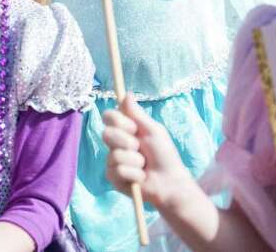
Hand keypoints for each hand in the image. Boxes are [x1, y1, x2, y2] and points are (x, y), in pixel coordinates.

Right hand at [103, 96, 194, 210]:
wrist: (169, 181)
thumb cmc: (164, 155)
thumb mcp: (153, 131)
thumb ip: (137, 114)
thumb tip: (127, 94)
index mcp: (124, 130)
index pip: (108, 116)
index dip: (119, 121)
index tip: (134, 128)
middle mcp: (115, 144)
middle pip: (106, 134)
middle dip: (127, 141)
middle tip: (141, 148)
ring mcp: (112, 161)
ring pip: (114, 155)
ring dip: (135, 161)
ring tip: (144, 166)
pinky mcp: (113, 177)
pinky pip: (118, 171)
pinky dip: (134, 174)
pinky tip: (141, 178)